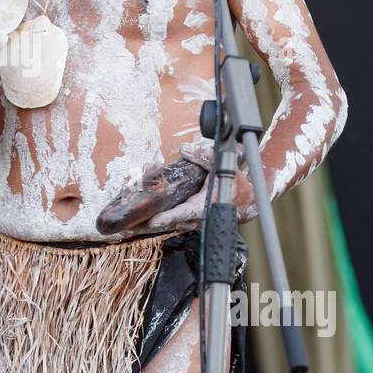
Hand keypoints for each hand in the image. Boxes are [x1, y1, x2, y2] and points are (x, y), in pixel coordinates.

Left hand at [135, 160, 256, 234]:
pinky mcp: (186, 220)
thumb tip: (184, 149)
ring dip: (149, 218)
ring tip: (131, 215)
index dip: (166, 218)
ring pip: (166, 221)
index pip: (181, 214)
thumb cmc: (233, 187)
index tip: (150, 221)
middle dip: (148, 220)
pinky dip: (156, 213)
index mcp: (202, 208)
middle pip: (167, 221)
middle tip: (129, 222)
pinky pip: (168, 218)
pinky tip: (144, 204)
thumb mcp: (222, 168)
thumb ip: (204, 157)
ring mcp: (189, 222)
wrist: (244, 202)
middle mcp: (194, 219)